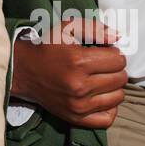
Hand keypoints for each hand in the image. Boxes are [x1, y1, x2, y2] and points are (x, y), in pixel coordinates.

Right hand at [11, 17, 126, 127]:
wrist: (24, 71)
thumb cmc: (47, 47)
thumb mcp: (67, 28)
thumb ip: (94, 28)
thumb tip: (118, 37)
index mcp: (79, 62)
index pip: (118, 60)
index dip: (114, 53)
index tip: (104, 52)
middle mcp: (80, 86)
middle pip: (120, 78)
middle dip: (115, 69)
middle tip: (102, 65)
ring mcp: (79, 105)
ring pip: (118, 97)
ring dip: (113, 87)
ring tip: (101, 79)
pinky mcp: (76, 118)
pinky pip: (108, 118)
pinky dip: (109, 107)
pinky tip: (101, 97)